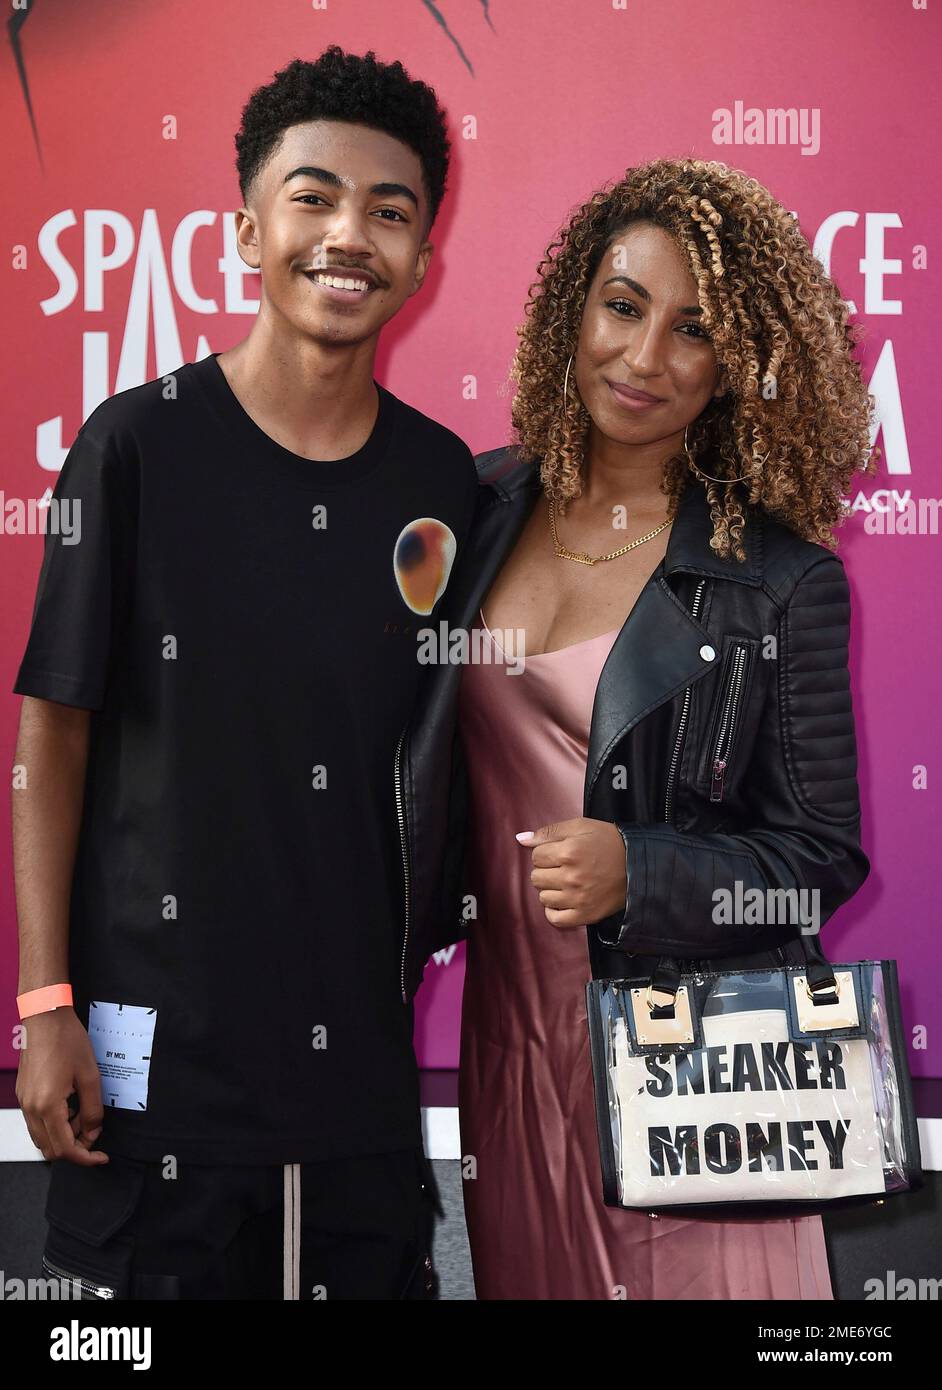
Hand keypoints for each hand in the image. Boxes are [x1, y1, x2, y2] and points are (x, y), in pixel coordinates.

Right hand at [15, 1007, 108, 1163]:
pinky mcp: (23, 1095)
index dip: (86, 1157)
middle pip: (51, 1149)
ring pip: (42, 1138)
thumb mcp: (90, 1076)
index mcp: (48, 1106)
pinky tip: (70, 1107)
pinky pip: (37, 1123)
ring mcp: (24, 1103)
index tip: (101, 1156)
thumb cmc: (67, 1040)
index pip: (65, 1149)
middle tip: (94, 1132)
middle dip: (75, 1148)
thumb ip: (93, 1109)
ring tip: (83, 1115)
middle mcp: (31, 1109)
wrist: (45, 1018)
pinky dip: (54, 1124)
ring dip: (64, 1136)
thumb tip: (93, 1131)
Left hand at [517, 818, 626, 929]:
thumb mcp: (580, 827)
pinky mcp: (585, 915)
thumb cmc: (608, 842)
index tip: (560, 852)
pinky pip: (555, 919)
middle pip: (536, 877)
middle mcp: (571, 877)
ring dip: (550, 889)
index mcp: (568, 852)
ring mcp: (578, 899)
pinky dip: (554, 910)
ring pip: (543, 897)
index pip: (536, 856)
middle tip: (564, 867)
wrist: (637, 865)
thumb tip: (520, 839)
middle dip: (546, 870)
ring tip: (566, 882)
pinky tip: (563, 900)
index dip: (546, 852)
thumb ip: (549, 832)